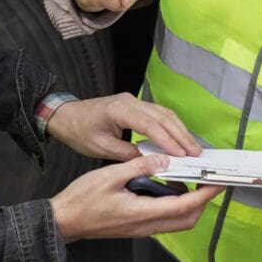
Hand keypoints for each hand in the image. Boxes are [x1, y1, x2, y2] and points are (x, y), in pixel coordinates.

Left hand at [46, 93, 200, 160]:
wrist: (65, 115)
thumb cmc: (79, 131)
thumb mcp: (100, 148)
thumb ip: (127, 153)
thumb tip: (152, 161)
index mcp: (119, 109)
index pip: (150, 124)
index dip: (168, 140)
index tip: (182, 155)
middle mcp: (130, 100)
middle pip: (163, 116)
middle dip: (181, 136)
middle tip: (196, 154)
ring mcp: (133, 100)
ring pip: (164, 113)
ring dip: (180, 131)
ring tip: (192, 149)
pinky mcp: (135, 105)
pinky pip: (158, 114)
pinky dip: (171, 127)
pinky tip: (179, 140)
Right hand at [50, 153, 221, 242]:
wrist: (64, 221)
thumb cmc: (81, 200)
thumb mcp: (110, 176)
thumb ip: (139, 167)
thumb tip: (163, 160)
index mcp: (142, 213)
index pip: (184, 206)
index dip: (205, 195)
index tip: (218, 183)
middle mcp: (146, 226)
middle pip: (187, 220)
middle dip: (203, 202)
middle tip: (210, 181)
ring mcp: (141, 228)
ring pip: (176, 221)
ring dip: (189, 204)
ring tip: (192, 181)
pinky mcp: (136, 226)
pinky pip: (163, 219)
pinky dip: (174, 205)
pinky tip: (168, 188)